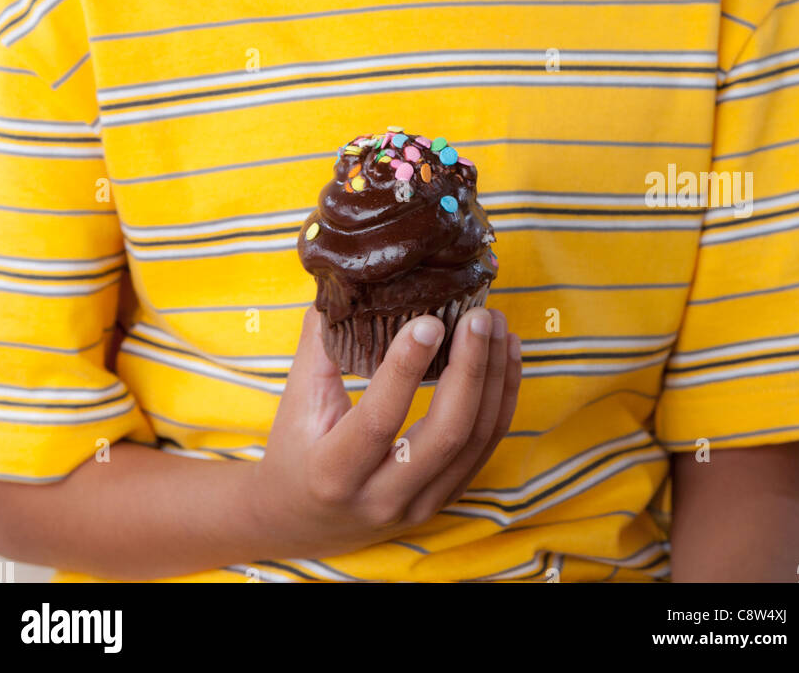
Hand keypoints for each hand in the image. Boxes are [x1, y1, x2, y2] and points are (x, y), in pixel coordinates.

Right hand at [252, 303, 520, 558]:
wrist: (297, 521)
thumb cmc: (293, 449)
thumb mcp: (296, 399)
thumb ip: (322, 340)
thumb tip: (348, 277)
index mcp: (334, 472)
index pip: (379, 420)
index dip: (407, 368)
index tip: (430, 319)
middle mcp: (381, 498)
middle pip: (445, 435)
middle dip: (470, 370)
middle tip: (478, 316)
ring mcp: (418, 506)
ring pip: (474, 443)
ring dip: (494, 381)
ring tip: (497, 327)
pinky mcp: (442, 502)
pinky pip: (484, 451)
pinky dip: (502, 401)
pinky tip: (505, 358)